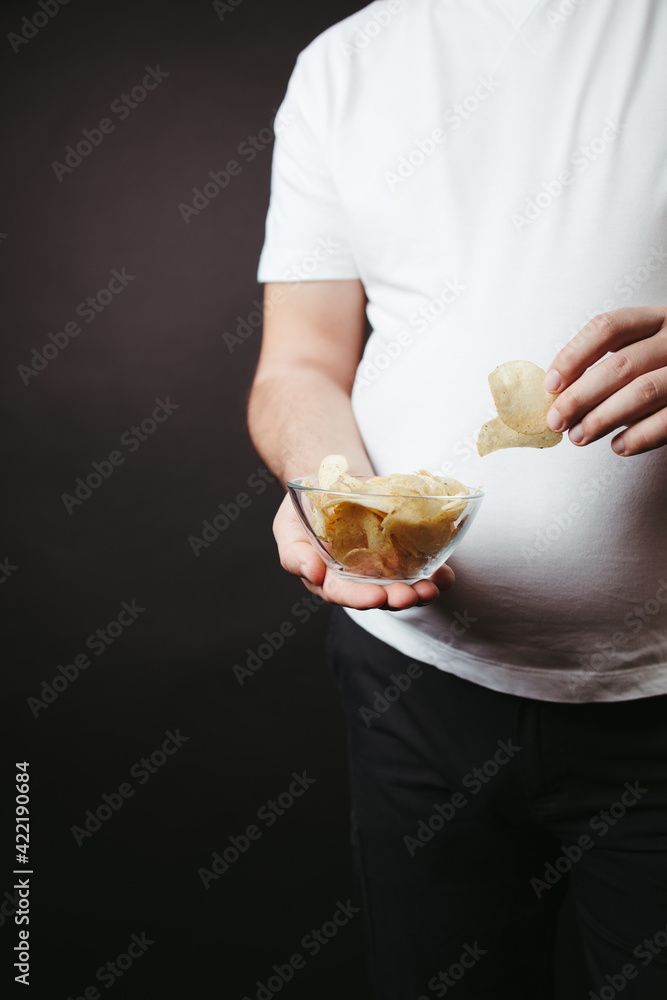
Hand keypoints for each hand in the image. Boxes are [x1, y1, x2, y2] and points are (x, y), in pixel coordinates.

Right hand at [273, 492, 454, 609]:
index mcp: (328, 580)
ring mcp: (382, 569)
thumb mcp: (287, 527)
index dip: (359, 599)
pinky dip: (436, 574)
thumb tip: (311, 573)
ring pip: (402, 587)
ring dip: (420, 592)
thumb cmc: (306, 509)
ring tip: (434, 588)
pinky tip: (446, 575)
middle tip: (412, 595)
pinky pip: (421, 569)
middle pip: (378, 596)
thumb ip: (294, 554)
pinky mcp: (402, 554)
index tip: (377, 597)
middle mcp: (357, 580)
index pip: (343, 594)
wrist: (331, 479)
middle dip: (397, 598)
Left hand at [544, 306, 666, 455]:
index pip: (607, 328)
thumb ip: (605, 366)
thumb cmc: (660, 370)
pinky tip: (618, 446)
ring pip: (642, 392)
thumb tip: (558, 397)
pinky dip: (638, 436)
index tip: (550, 385)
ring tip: (578, 436)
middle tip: (557, 421)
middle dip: (580, 397)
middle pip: (620, 365)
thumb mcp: (639, 352)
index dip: (574, 356)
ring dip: (603, 419)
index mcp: (655, 320)